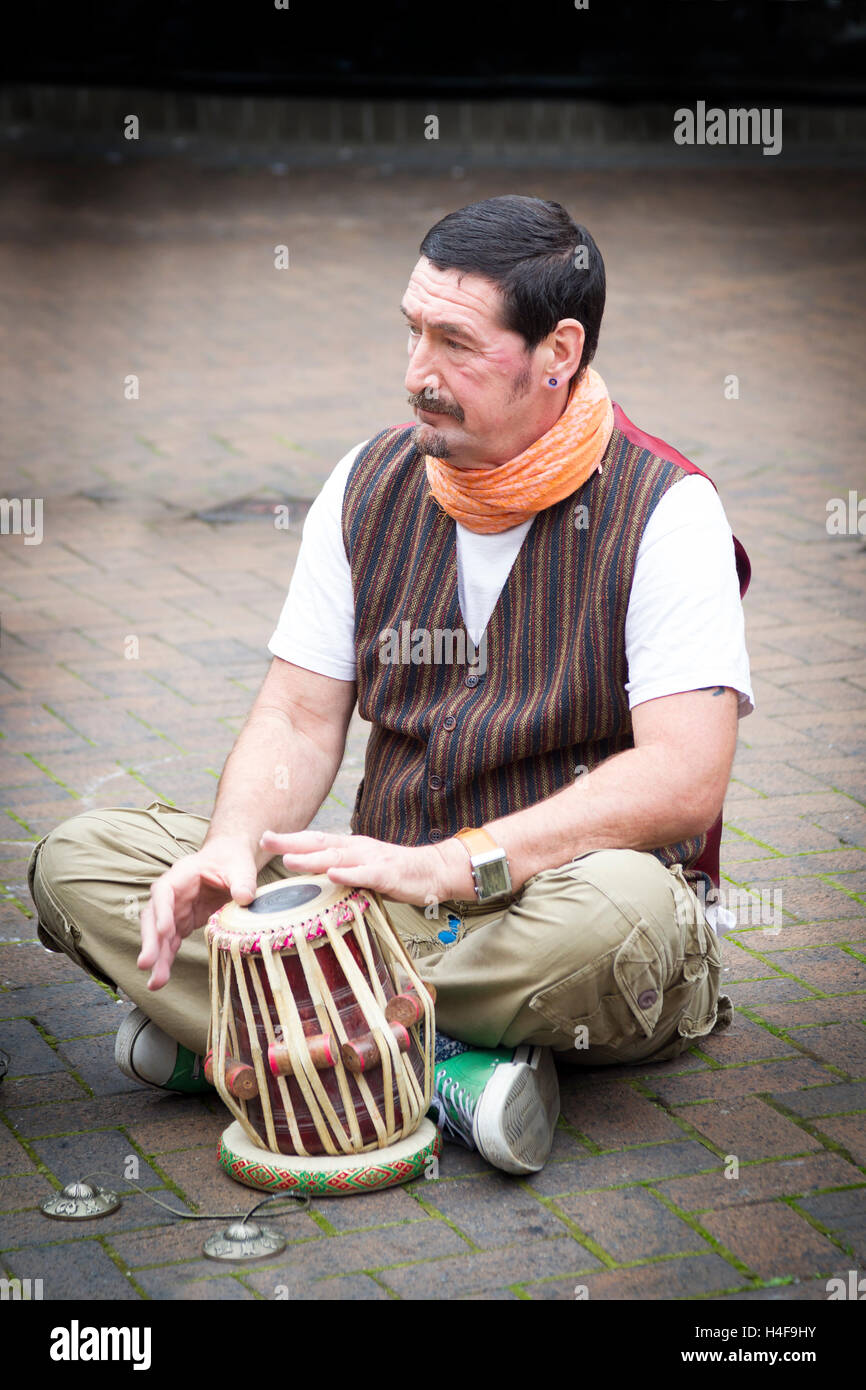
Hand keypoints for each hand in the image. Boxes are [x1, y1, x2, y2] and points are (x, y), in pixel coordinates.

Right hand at [137, 836, 258, 990]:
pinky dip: (166, 960)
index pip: (164, 892)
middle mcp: (172, 894)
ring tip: (155, 982)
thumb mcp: (240, 868)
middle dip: (150, 940)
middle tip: (147, 963)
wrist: (229, 862)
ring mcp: (174, 910)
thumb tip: (244, 898)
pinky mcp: (181, 923)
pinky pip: (170, 943)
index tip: (163, 931)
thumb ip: (242, 882)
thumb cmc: (231, 861)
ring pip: (158, 935)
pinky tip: (161, 978)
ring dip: (157, 957)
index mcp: (182, 874)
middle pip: (153, 916)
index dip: (161, 911)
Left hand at [258, 830, 470, 907]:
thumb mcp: (362, 872)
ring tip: (289, 859)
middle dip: (291, 842)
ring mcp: (372, 859)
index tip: (264, 837)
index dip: (290, 839)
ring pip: (337, 857)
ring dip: (312, 858)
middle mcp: (357, 848)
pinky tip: (333, 875)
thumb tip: (314, 884)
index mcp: (349, 847)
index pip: (315, 840)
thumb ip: (340, 874)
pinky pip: (366, 874)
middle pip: (319, 842)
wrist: (434, 871)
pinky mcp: (388, 874)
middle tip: (265, 840)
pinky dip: (348, 874)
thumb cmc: (395, 874)